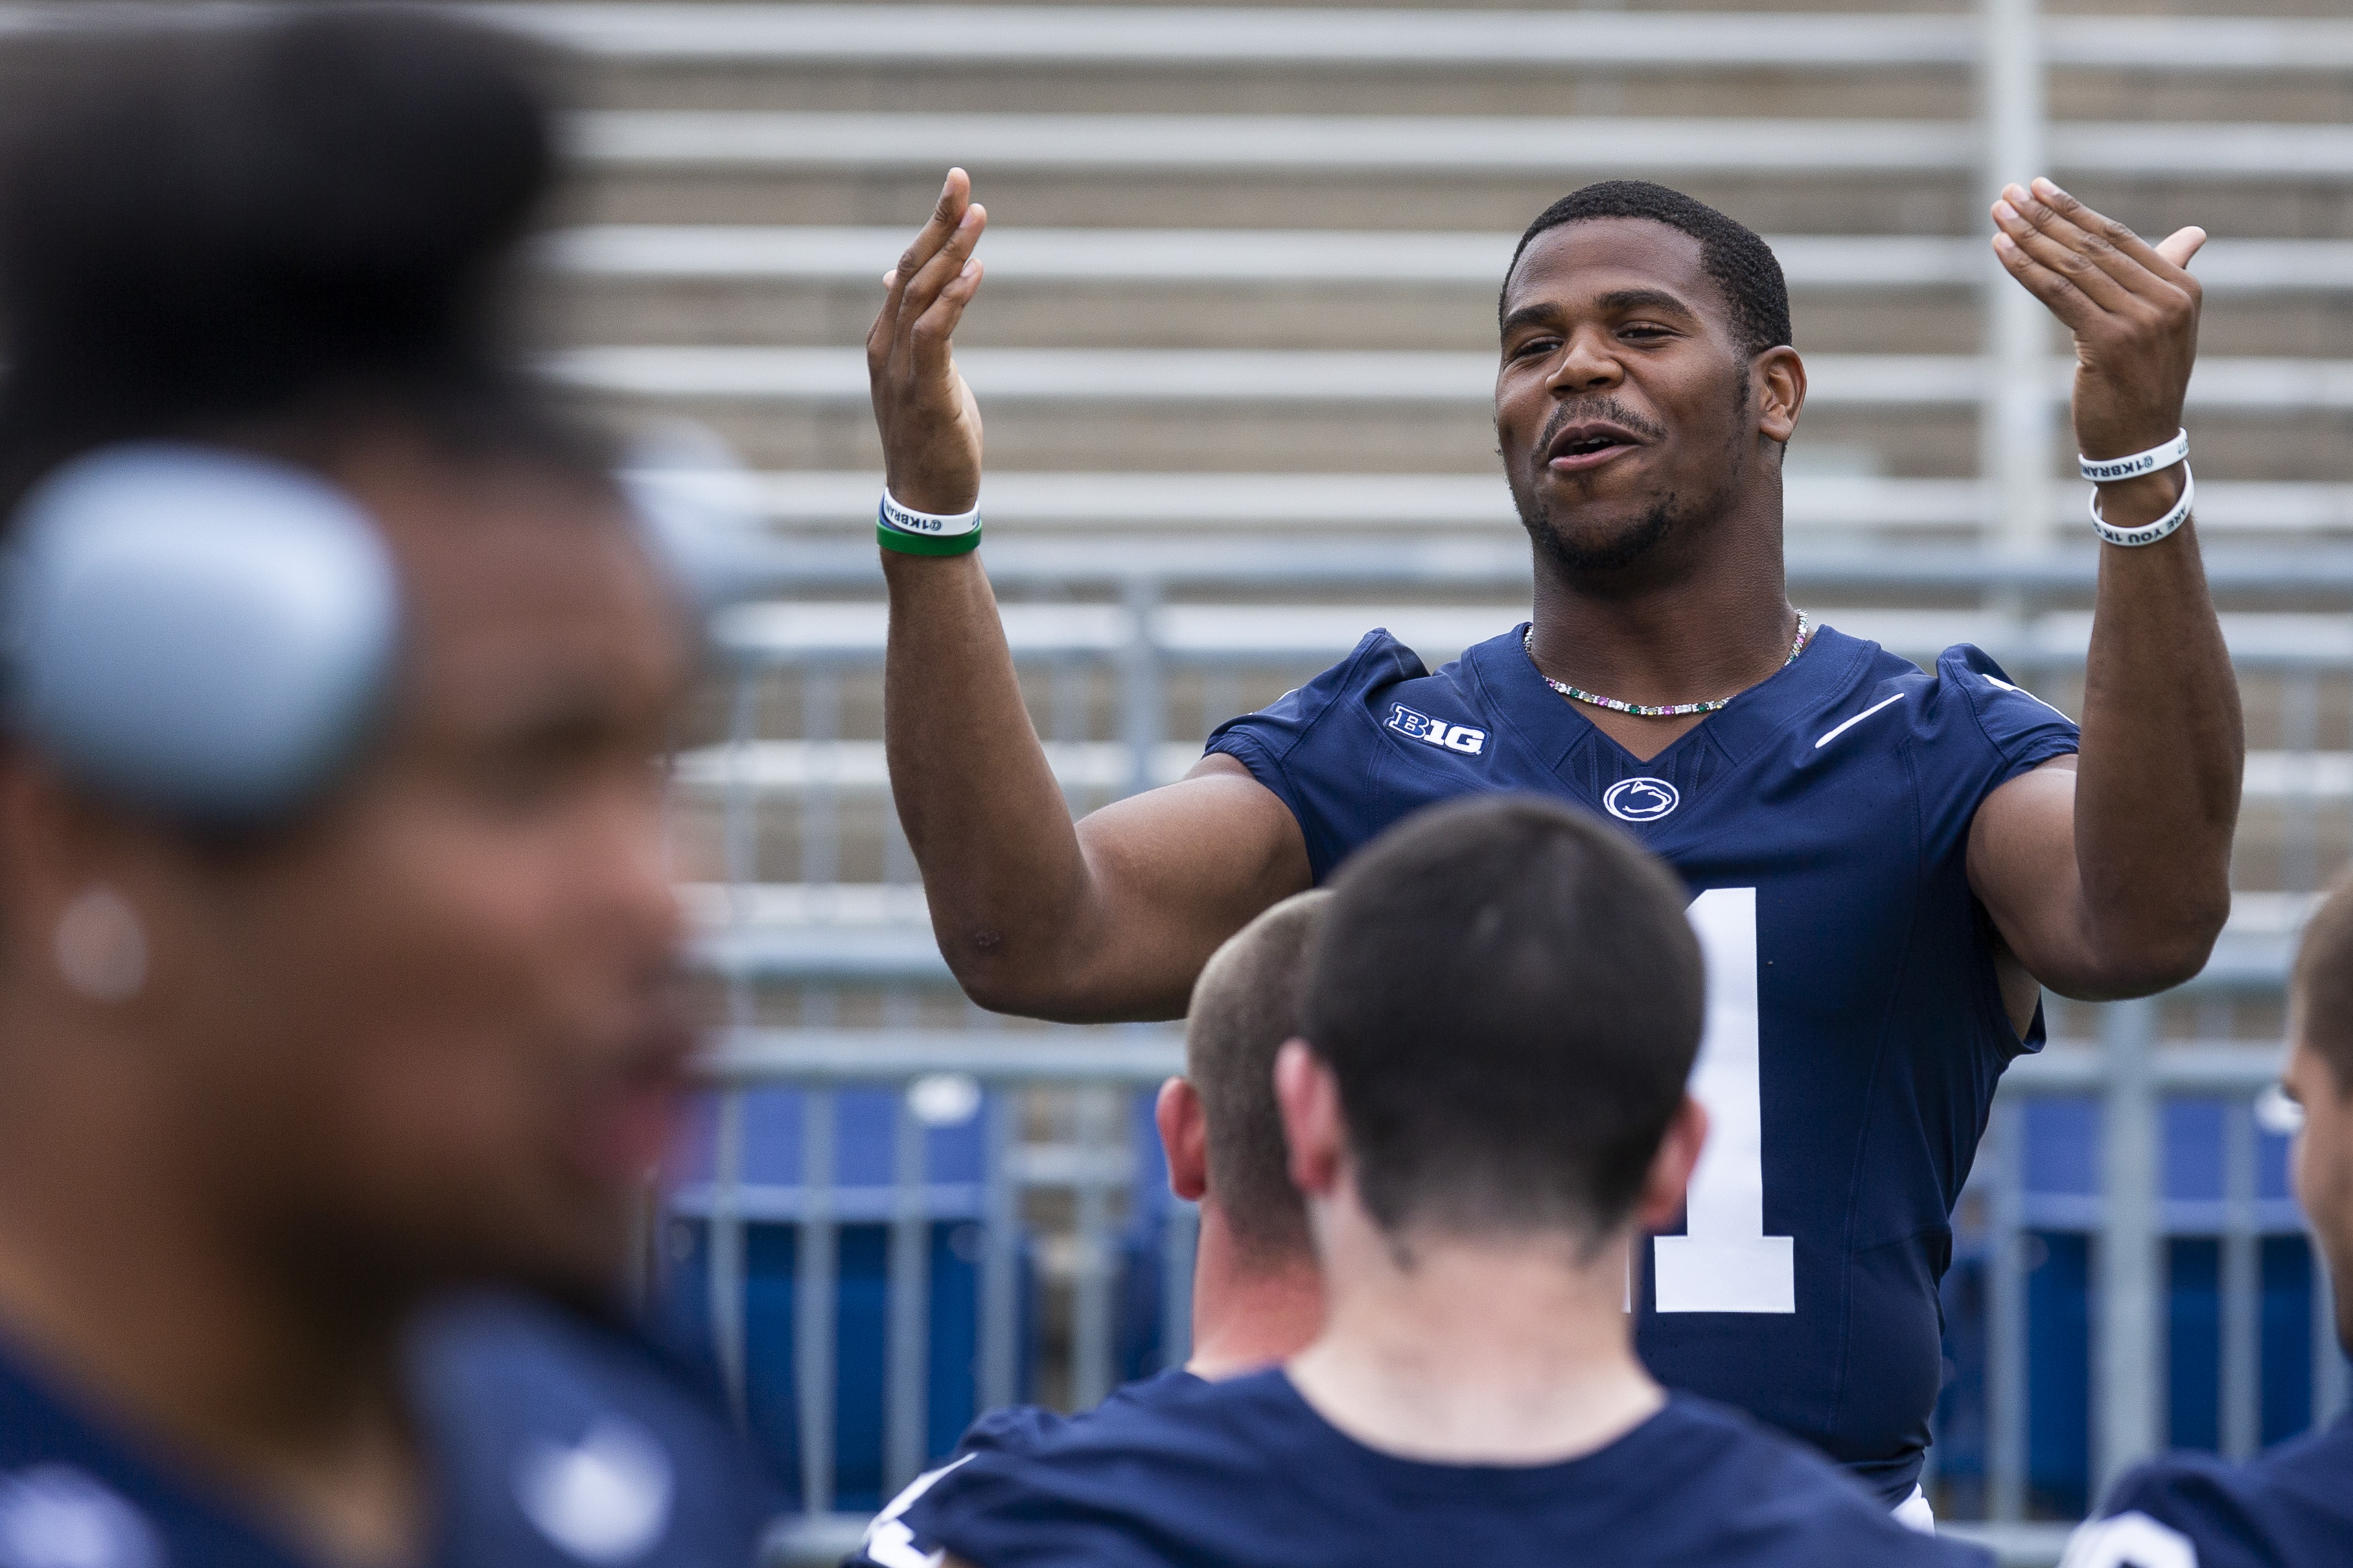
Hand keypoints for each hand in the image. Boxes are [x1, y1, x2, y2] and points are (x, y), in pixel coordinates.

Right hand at [868, 169, 986, 514]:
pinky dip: (953, 301)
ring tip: (977, 216)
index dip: (932, 226)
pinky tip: (975, 271)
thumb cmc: (930, 437)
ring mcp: (901, 370)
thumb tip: (900, 279)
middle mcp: (886, 347)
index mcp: (886, 339)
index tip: (957, 188)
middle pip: (911, 270)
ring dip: (951, 253)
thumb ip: (917, 327)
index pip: (908, 269)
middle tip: (960, 179)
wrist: (925, 500)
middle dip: (937, 222)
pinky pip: (934, 336)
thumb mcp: (922, 373)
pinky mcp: (925, 393)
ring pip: (921, 296)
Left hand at [1991, 178, 2203, 517]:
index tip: (2038, 188)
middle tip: (2008, 193)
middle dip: (2044, 216)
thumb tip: (2193, 233)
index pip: (2118, 237)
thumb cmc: (2143, 384)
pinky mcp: (2107, 342)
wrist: (2141, 444)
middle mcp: (2166, 299)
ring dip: (2029, 235)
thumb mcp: (2164, 326)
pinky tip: (2000, 248)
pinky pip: (2057, 294)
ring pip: (2072, 266)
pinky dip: (2025, 268)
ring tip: (1998, 212)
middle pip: (2092, 245)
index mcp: (2183, 287)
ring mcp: (2140, 320)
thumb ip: (2167, 276)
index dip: (2074, 210)